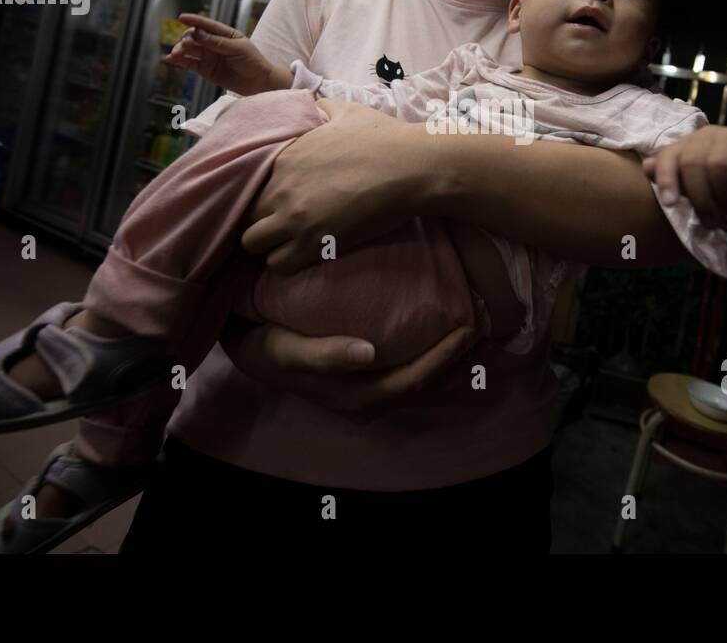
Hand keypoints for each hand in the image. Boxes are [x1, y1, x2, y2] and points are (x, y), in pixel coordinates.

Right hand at [163, 14, 275, 94]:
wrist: (258, 83)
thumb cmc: (252, 61)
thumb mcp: (237, 49)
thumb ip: (217, 42)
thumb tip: (198, 33)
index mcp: (224, 34)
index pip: (206, 25)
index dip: (194, 20)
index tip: (181, 17)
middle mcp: (213, 43)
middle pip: (194, 36)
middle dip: (187, 38)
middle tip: (186, 44)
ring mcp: (208, 56)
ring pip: (189, 49)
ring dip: (180, 49)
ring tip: (177, 54)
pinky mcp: (204, 69)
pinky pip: (189, 63)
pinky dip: (179, 61)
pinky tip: (170, 59)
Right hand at [218, 318, 479, 423]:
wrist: (243, 343)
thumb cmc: (264, 342)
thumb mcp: (283, 349)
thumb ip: (323, 355)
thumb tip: (370, 354)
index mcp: (351, 396)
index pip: (410, 384)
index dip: (442, 361)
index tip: (467, 330)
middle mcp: (364, 401)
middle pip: (423, 386)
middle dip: (456, 362)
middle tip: (483, 326)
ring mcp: (366, 391)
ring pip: (420, 382)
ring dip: (449, 362)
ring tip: (475, 331)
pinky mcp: (366, 377)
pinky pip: (408, 371)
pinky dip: (432, 357)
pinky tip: (446, 334)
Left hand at [241, 99, 432, 272]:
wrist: (410, 167)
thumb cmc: (383, 137)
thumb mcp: (346, 111)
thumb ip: (321, 108)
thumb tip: (315, 104)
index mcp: (284, 157)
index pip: (249, 183)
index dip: (262, 194)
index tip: (279, 199)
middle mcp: (281, 188)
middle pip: (245, 216)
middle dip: (260, 221)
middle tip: (281, 225)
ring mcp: (295, 218)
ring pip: (253, 244)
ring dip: (269, 245)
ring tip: (290, 243)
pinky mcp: (314, 244)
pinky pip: (278, 265)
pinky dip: (287, 262)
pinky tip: (304, 254)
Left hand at [643, 125, 726, 248]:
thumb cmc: (726, 193)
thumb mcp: (696, 191)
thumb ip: (672, 178)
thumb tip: (647, 167)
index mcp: (689, 145)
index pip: (670, 156)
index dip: (667, 179)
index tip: (669, 204)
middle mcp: (710, 134)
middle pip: (694, 162)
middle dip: (701, 199)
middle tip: (711, 222)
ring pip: (720, 165)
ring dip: (726, 199)